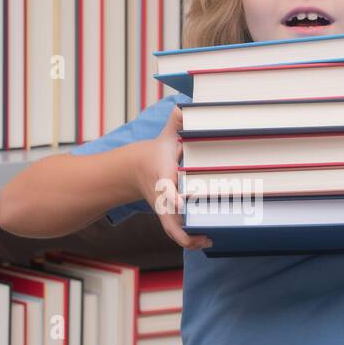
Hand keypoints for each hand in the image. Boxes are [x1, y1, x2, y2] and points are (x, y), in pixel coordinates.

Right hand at [133, 104, 212, 249]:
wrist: (133, 170)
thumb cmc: (156, 153)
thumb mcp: (165, 136)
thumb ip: (178, 121)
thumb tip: (185, 105)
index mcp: (163, 177)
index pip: (166, 190)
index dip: (172, 197)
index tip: (181, 204)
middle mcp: (163, 197)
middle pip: (170, 218)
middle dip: (186, 227)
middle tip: (208, 232)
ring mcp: (164, 209)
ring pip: (173, 231)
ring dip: (189, 239)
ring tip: (210, 238)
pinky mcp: (167, 216)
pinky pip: (176, 233)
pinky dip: (189, 239)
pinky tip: (207, 238)